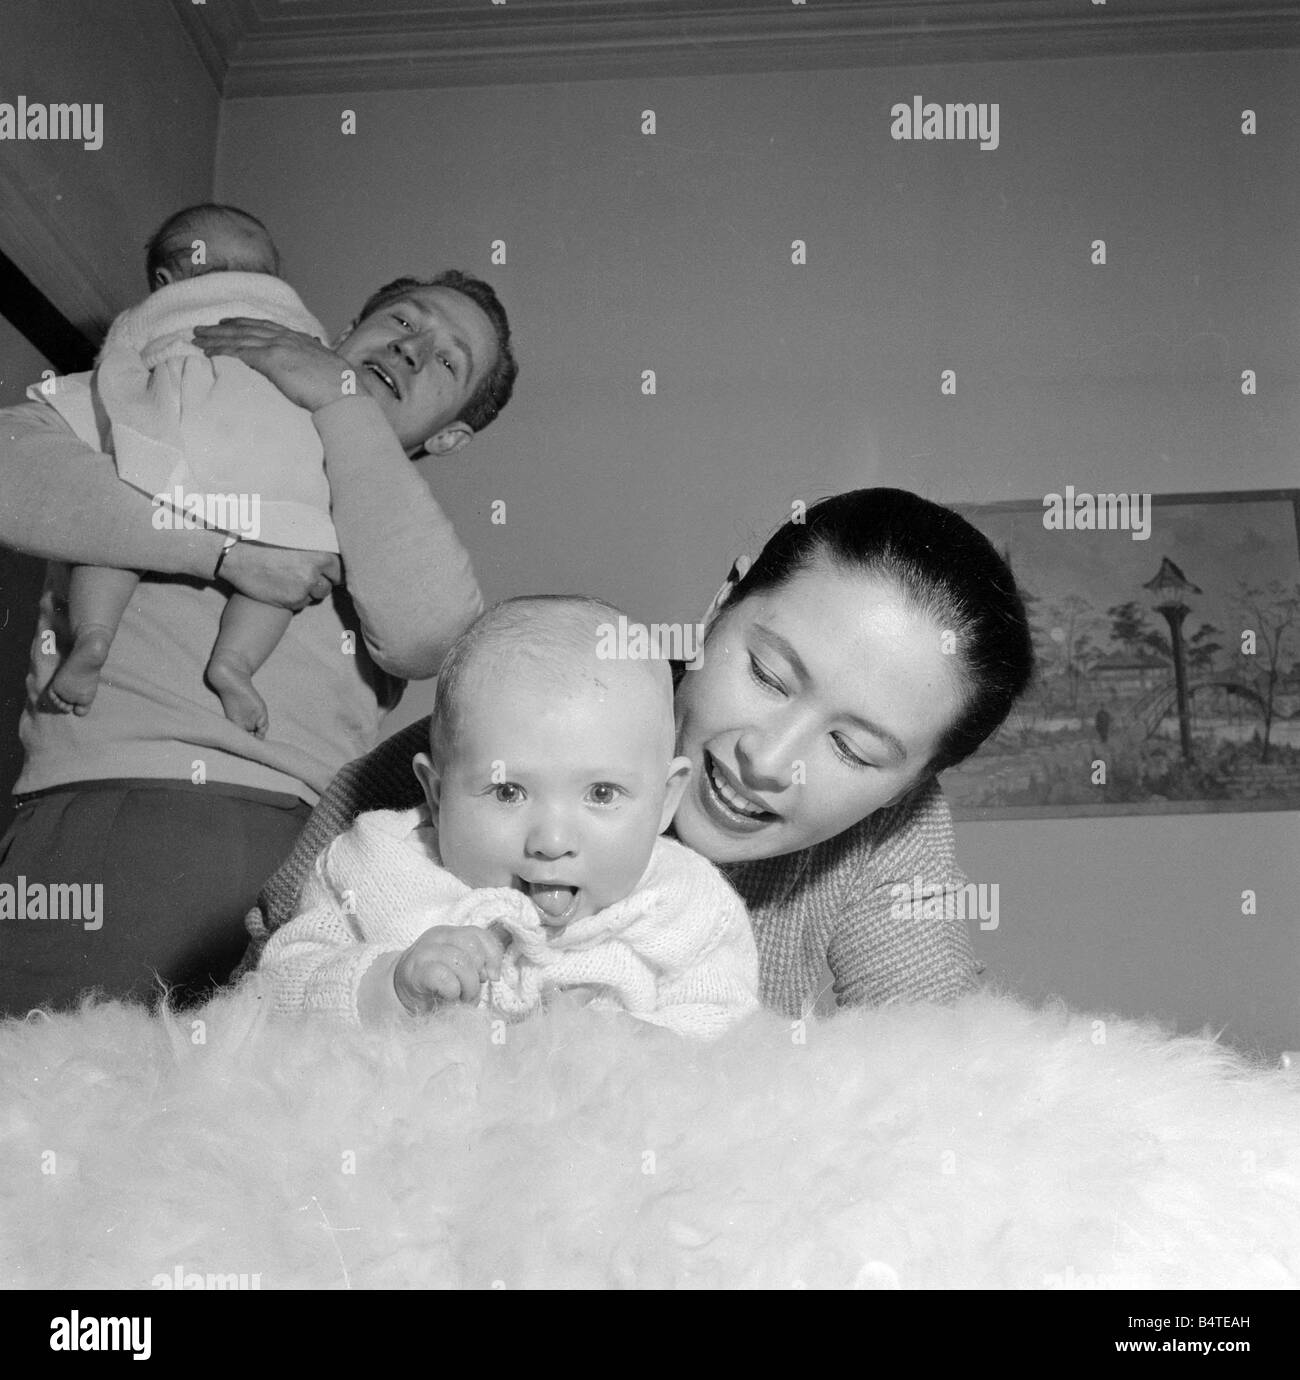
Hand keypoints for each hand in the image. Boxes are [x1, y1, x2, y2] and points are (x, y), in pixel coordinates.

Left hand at [191, 317, 354, 411]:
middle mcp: (286, 338)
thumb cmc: (341, 388)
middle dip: (224, 327)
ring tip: (197, 337)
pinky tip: (208, 352)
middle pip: (248, 328)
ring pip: (239, 337)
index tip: (231, 321)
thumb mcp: (325, 371)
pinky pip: (240, 352)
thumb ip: (311, 367)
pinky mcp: (271, 360)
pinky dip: (221, 350)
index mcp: (299, 339)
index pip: (267, 326)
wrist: (345, 392)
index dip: (246, 323)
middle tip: (204, 327)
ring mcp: (278, 347)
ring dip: (215, 337)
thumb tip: (308, 372)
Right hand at [219, 541, 340, 609]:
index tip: (325, 571)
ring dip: (308, 591)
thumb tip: (334, 542)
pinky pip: (301, 604)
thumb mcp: (295, 532)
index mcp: (320, 553)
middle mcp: (315, 572)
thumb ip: (317, 541)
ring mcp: (303, 588)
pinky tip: (281, 587)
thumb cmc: (265, 539)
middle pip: (329, 585)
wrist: (236, 555)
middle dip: (320, 581)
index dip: (331, 571)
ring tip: (291, 579)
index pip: (340, 570)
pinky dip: (294, 598)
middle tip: (304, 574)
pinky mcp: (291, 601)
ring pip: (316, 596)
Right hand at [393, 925, 504, 1015]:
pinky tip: (449, 997)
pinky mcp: (416, 971)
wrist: (399, 992)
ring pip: (461, 961)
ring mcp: (426, 951)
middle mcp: (438, 936)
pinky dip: (453, 991)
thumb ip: (477, 965)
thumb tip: (493, 974)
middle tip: (472, 992)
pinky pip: (444, 977)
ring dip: (468, 986)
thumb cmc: (436, 982)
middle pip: (473, 946)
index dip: (492, 956)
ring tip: (462, 998)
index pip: (480, 935)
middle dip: (478, 974)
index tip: (492, 977)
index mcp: (452, 933)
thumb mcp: (460, 969)